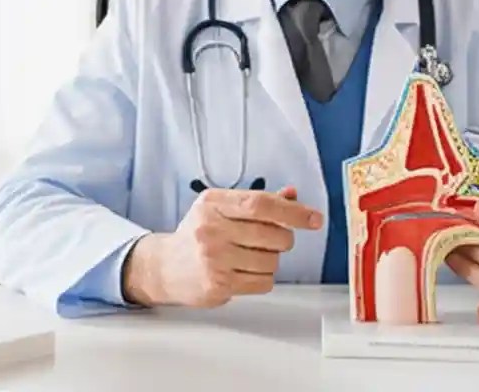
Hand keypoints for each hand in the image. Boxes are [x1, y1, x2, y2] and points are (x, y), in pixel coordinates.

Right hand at [123, 186, 323, 307]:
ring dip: (269, 260)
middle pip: (273, 234)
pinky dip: (261, 278)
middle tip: (268, 239)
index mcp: (212, 203)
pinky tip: (241, 271)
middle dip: (282, 239)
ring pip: (272, 261)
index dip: (293, 211)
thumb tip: (292, 195)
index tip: (314, 218)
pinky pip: (263, 282)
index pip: (260, 204)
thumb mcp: (221, 209)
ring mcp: (213, 258)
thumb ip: (257, 202)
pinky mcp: (218, 284)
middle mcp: (210, 228)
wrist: (164, 267)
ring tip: (247, 257)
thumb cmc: (197, 234)